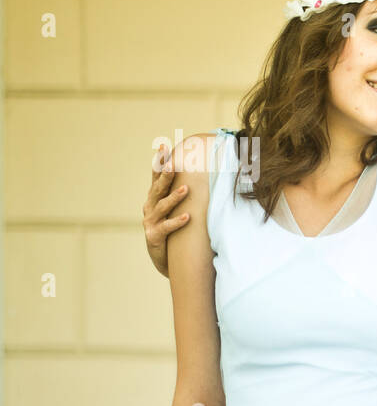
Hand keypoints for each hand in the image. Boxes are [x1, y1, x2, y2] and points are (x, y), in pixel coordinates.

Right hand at [143, 144, 190, 277]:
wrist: (165, 259)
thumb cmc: (173, 230)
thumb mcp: (173, 210)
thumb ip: (179, 193)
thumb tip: (198, 174)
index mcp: (154, 198)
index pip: (156, 176)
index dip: (159, 162)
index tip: (163, 146)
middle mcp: (150, 207)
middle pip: (158, 187)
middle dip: (165, 174)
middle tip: (173, 163)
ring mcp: (151, 221)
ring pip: (162, 206)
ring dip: (174, 197)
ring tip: (186, 189)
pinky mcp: (154, 236)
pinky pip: (167, 228)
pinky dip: (177, 222)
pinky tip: (188, 217)